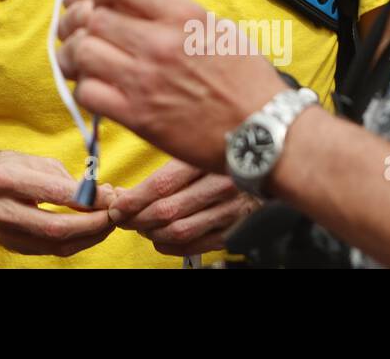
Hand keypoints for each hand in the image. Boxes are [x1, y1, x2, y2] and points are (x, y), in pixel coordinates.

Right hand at [0, 151, 114, 256]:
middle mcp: (3, 210)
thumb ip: (63, 176)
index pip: (55, 192)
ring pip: (58, 244)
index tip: (111, 195)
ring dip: (90, 236)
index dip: (88, 197)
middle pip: (56, 227)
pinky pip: (53, 250)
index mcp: (6, 179)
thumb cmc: (6, 170)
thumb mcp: (30, 160)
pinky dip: (78, 241)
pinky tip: (91, 230)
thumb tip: (100, 192)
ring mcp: (7, 234)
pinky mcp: (15, 248)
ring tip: (108, 222)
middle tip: (114, 214)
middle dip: (93, 223)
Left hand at [55, 0, 284, 171]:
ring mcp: (145, 80)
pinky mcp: (138, 116)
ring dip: (72, 52)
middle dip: (78, 17)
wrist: (264, 131)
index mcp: (181, 15)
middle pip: (92, 15)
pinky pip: (88, 93)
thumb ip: (171, 10)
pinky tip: (94, 87)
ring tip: (78, 57)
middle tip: (78, 26)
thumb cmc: (246, 80)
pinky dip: (83, 88)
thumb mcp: (216, 26)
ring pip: (81, 52)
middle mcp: (159, 43)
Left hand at [108, 159, 259, 256]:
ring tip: (139, 226)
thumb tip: (127, 186)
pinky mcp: (237, 228)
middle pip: (167, 210)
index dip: (133, 199)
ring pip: (180, 230)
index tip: (117, 204)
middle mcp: (222, 184)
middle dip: (137, 218)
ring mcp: (231, 209)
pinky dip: (172, 246)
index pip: (161, 185)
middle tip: (122, 218)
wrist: (272, 160)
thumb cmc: (225, 149)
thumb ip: (164, 162)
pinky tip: (159, 239)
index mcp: (206, 158)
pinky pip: (198, 245)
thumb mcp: (194, 144)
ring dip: (152, 232)